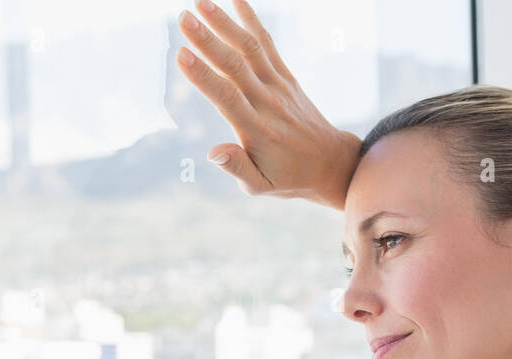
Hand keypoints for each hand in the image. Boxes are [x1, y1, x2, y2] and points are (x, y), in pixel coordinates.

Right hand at [175, 0, 362, 210]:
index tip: (182, 54)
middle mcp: (268, 102)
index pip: (226, 98)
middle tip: (184, 18)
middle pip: (235, 66)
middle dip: (208, 41)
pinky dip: (251, 20)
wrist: (330, 163)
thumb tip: (214, 153)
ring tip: (201, 2)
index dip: (203, 76)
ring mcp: (278, 86)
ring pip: (251, 49)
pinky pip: (268, 44)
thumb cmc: (288, 178)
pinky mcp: (285, 76)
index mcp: (257, 130)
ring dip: (226, 23)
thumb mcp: (260, 187)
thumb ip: (237, 168)